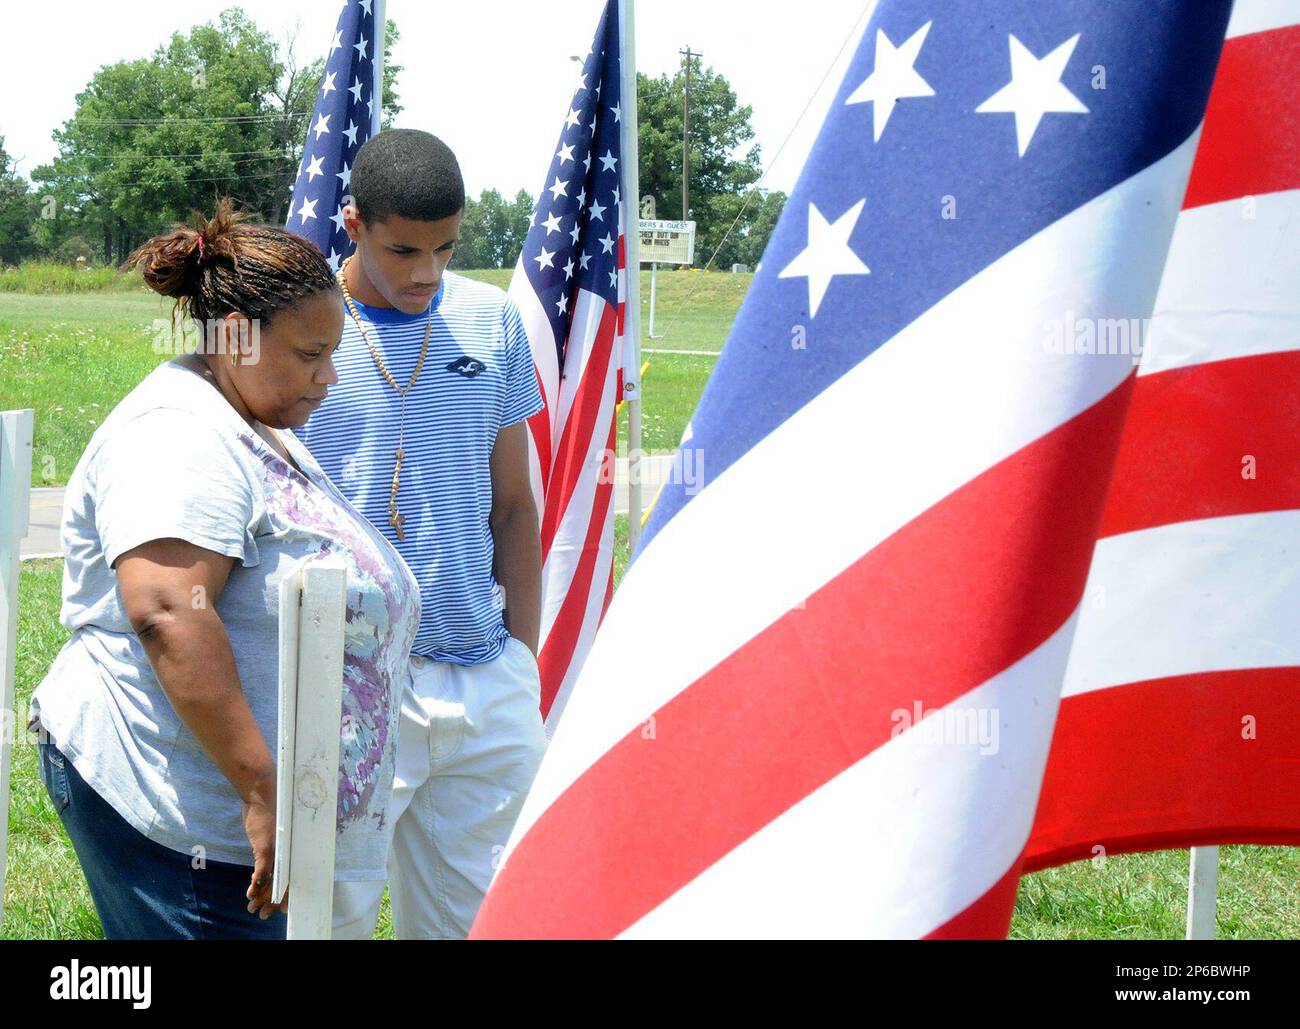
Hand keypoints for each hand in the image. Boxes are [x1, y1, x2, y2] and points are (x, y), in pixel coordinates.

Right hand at [241, 781, 286, 919]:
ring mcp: (277, 849)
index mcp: (289, 848)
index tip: (282, 908)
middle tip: (265, 915)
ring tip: (255, 909)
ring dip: (262, 897)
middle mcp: (286, 850)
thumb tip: (268, 859)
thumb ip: (271, 848)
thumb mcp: (271, 833)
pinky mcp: (265, 846)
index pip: (290, 876)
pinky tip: (251, 893)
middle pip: (282, 882)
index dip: (286, 894)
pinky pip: (262, 870)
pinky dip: (257, 883)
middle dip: (273, 901)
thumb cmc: (268, 810)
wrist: (263, 792)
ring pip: (272, 880)